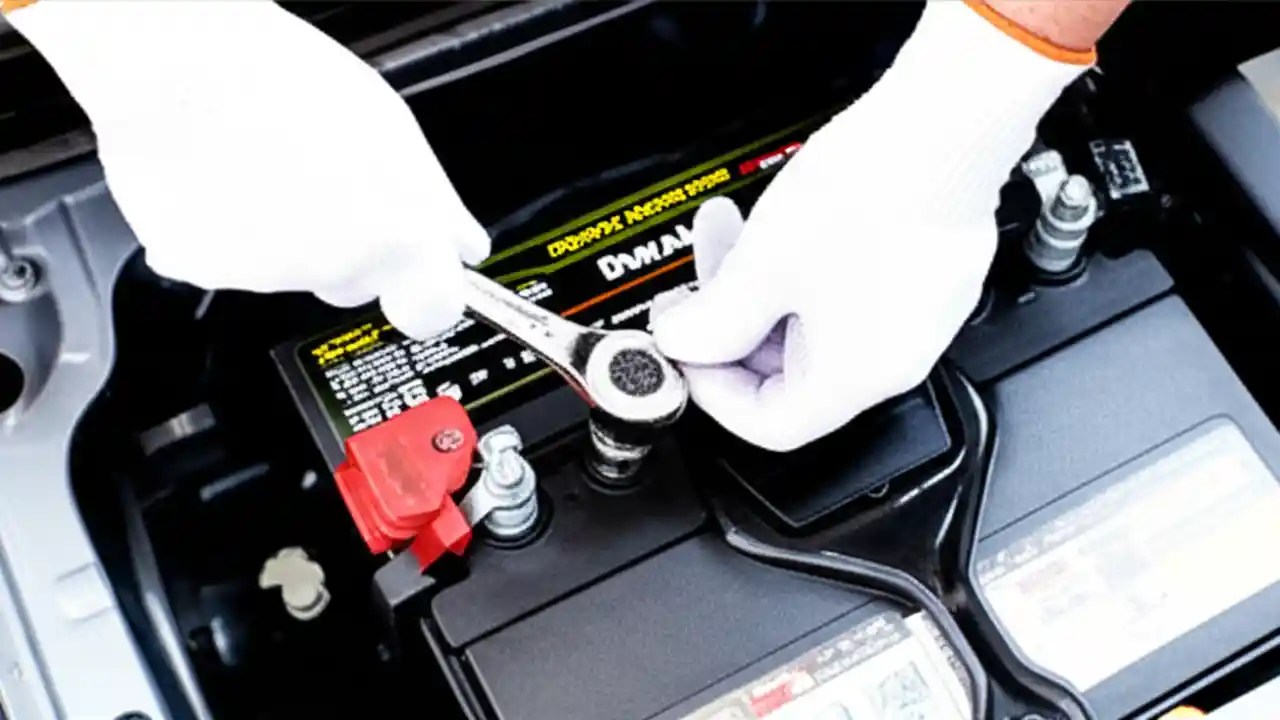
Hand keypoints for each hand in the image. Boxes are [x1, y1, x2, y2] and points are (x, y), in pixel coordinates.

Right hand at [11, 1, 487, 338]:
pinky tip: (221, 176)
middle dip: (346, 248)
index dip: (426, 292)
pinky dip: (221, 228)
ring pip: (289, 268)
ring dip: (281, 230)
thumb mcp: (395, 132)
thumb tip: (464, 246)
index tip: (421, 281)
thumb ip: (436, 205)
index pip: (434, 307)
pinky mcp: (201, 268)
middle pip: (354, 282)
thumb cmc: (284, 81)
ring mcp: (267, 274)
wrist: (177, 65)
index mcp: (397, 236)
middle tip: (324, 184)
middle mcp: (336, 266)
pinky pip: (222, 257)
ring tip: (264, 161)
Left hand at [650, 2, 1087, 450]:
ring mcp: (913, 314)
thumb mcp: (764, 264)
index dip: (712, 391)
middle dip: (729, 324)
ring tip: (727, 231)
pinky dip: (798, 268)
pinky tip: (778, 223)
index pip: (770, 425)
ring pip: (810, 324)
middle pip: (786, 372)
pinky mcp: (920, 273)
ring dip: (757, 285)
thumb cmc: (878, 188)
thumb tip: (683, 341)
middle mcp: (894, 357)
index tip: (686, 349)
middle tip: (694, 287)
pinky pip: (844, 292)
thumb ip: (712, 319)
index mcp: (858, 375)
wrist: (949, 118)